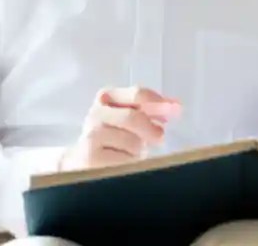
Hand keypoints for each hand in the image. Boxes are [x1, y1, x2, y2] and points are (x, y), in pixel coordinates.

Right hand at [58, 86, 182, 171]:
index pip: (137, 94)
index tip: (176, 109)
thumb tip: (175, 107)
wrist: (80, 162)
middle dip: (150, 129)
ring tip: (129, 153)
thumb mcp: (127, 118)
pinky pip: (125, 161)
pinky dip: (130, 163)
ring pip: (132, 142)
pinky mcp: (91, 158)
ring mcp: (92, 136)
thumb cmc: (111, 137)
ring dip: (139, 150)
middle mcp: (96, 114)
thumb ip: (149, 110)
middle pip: (133, 118)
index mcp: (106, 97)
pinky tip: (121, 163)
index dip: (159, 102)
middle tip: (159, 138)